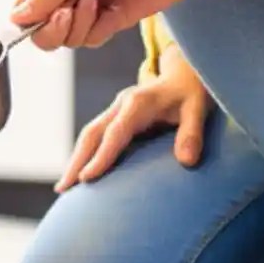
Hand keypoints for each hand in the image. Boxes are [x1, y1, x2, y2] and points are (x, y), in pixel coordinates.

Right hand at [11, 0, 195, 51]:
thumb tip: (15, 18)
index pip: (24, 6)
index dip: (27, 18)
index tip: (39, 17)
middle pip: (40, 30)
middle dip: (53, 27)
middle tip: (68, 13)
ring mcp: (86, 10)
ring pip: (64, 39)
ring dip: (78, 26)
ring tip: (96, 4)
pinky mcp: (107, 24)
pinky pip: (88, 40)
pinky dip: (97, 30)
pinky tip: (112, 12)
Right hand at [56, 47, 208, 191]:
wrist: (184, 74)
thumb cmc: (192, 94)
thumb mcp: (199, 109)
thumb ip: (192, 134)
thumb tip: (187, 162)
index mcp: (139, 103)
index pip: (115, 133)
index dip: (100, 156)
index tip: (86, 178)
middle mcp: (121, 105)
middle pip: (91, 134)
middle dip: (76, 161)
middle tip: (63, 189)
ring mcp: (115, 109)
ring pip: (88, 135)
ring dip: (76, 160)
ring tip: (64, 188)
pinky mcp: (114, 116)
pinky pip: (95, 136)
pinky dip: (84, 154)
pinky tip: (80, 172)